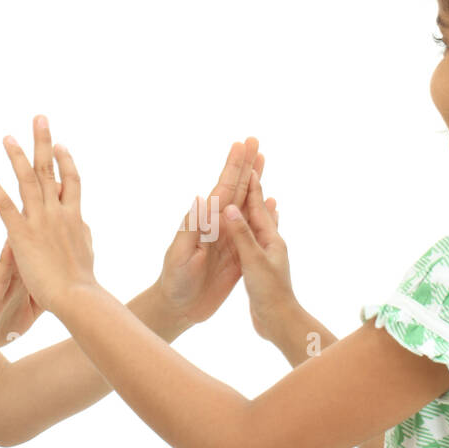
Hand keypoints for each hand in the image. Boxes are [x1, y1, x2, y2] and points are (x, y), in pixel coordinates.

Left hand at [0, 115, 94, 316]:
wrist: (76, 297)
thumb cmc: (82, 282)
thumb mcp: (87, 251)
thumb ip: (82, 232)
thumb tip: (81, 221)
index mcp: (75, 217)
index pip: (71, 181)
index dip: (66, 162)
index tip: (60, 145)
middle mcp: (58, 212)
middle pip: (50, 170)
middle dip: (44, 142)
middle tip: (39, 118)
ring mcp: (40, 220)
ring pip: (28, 180)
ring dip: (17, 156)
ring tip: (7, 137)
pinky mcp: (22, 233)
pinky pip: (4, 204)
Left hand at [156, 138, 271, 327]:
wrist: (179, 306)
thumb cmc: (175, 280)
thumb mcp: (180, 254)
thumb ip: (192, 228)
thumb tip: (202, 197)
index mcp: (206, 221)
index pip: (223, 187)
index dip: (234, 166)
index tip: (242, 144)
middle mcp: (219, 224)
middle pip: (237, 189)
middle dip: (246, 165)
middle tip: (255, 141)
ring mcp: (229, 238)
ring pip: (247, 204)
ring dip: (256, 183)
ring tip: (263, 161)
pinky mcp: (238, 254)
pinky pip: (254, 229)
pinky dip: (265, 214)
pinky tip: (273, 203)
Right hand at [218, 164, 295, 342]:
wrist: (278, 321)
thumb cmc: (268, 292)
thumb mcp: (253, 260)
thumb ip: (242, 234)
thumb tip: (231, 207)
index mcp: (271, 239)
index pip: (258, 207)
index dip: (252, 186)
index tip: (248, 165)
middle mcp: (270, 244)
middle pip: (259, 212)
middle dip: (252, 192)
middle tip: (249, 170)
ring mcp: (265, 256)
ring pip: (255, 227)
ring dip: (249, 210)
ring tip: (248, 195)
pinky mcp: (259, 268)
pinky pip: (251, 243)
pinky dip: (247, 231)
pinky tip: (249, 232)